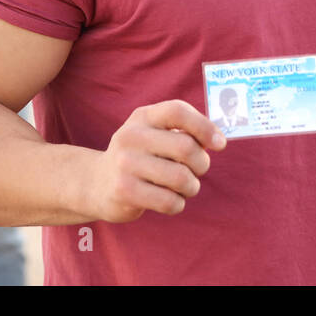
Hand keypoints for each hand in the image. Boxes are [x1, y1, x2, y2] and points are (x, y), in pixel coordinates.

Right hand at [87, 100, 225, 223]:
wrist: (96, 183)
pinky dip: (178, 204)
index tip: (219, 144)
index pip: (177, 111)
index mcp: (143, 117)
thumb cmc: (140, 157)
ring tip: (185, 187)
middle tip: (198, 170)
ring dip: (192, 187)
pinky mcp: (124, 191)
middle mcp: (131, 136)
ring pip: (181, 178)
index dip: (204, 126)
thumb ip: (184, 132)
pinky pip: (169, 201)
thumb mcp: (154, 134)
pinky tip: (171, 200)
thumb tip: (218, 140)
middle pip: (185, 148)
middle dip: (202, 163)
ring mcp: (125, 164)